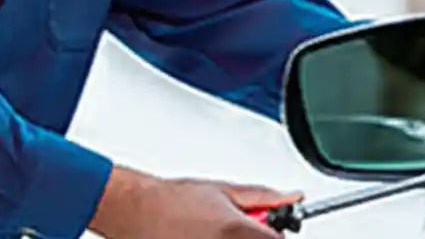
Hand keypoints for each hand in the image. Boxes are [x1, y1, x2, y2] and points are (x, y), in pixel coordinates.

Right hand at [90, 166, 302, 237]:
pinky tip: (198, 237)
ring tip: (211, 233)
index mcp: (236, 231)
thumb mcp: (222, 191)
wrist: (131, 211)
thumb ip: (263, 197)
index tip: (266, 229)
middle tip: (235, 231)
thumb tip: (293, 198)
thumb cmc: (169, 200)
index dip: (273, 233)